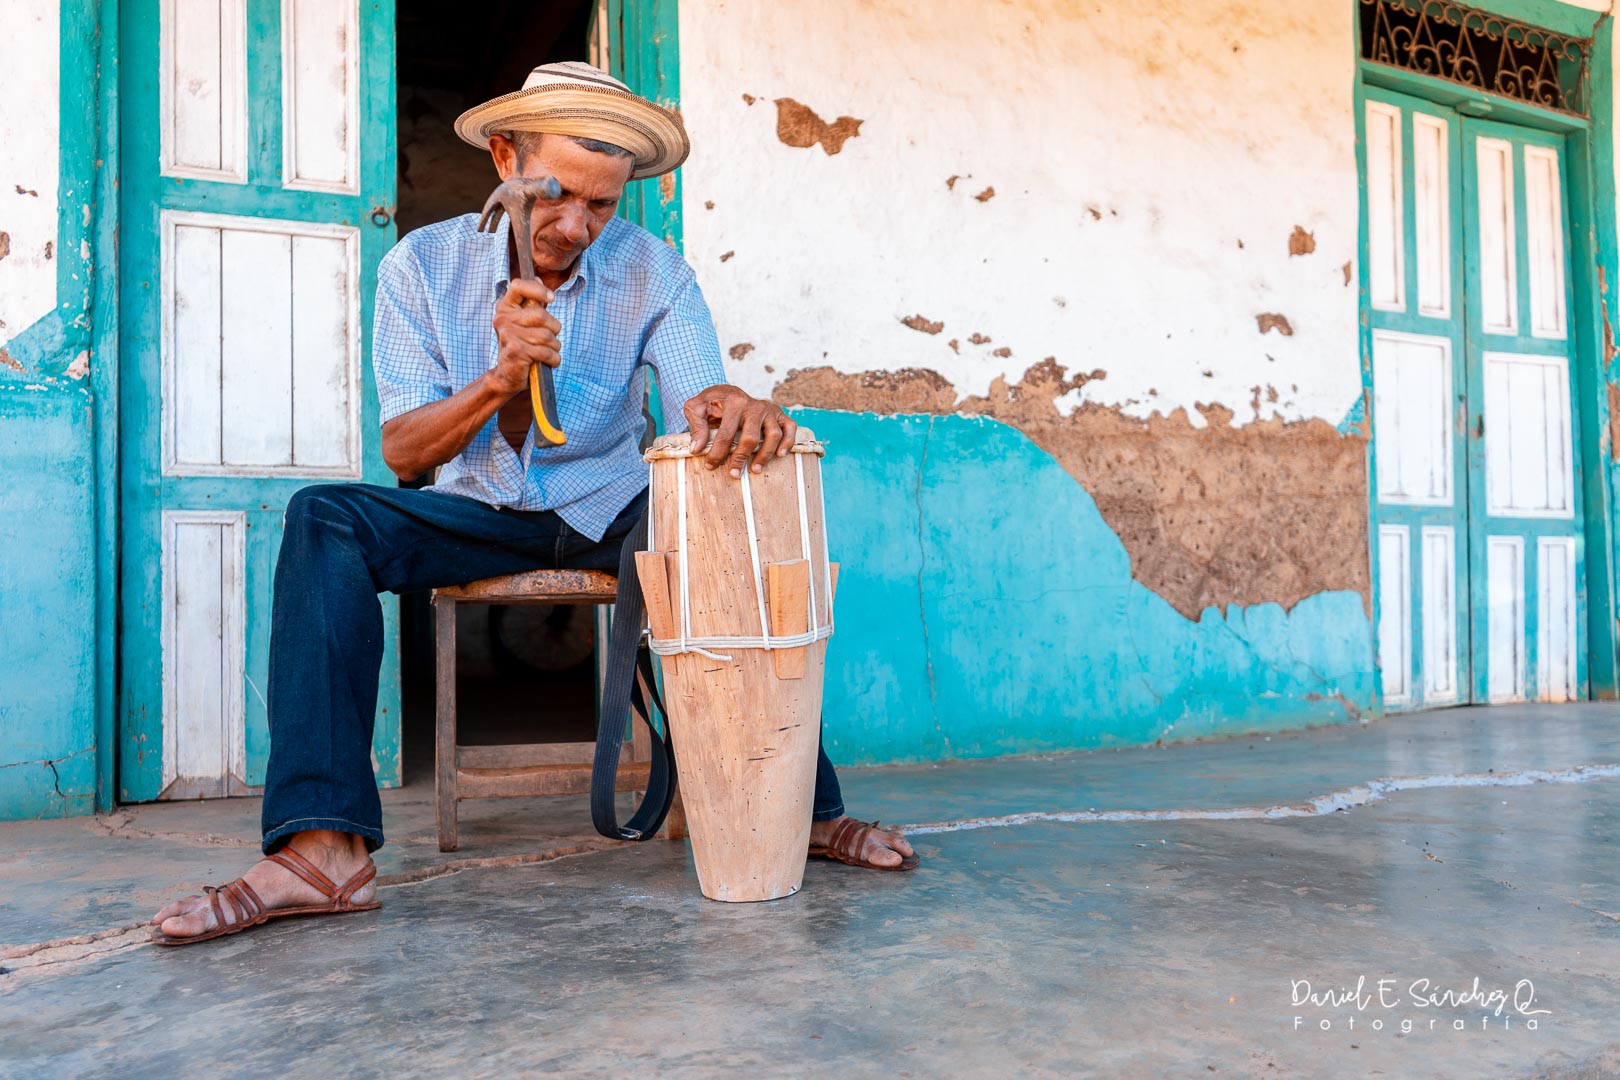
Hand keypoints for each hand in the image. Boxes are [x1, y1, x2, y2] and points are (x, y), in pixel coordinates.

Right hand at [488, 279, 560, 395]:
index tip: (551, 299)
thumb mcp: (525, 322)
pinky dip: (553, 359)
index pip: (518, 286)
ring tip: (548, 352)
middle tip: (551, 338)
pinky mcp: (516, 351)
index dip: (537, 289)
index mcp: (504, 307)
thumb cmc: (521, 346)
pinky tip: (548, 362)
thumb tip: (537, 276)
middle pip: (541, 315)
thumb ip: (532, 302)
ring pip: (547, 336)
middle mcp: (502, 319)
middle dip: (554, 329)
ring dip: (554, 347)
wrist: (507, 376)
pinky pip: (546, 352)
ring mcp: (508, 335)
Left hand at [683, 385, 797, 478]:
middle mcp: (754, 405)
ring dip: (765, 455)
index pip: (726, 433)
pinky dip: (788, 441)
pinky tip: (779, 455)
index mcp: (734, 402)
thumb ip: (695, 426)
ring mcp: (769, 409)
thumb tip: (697, 448)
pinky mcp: (779, 413)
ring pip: (773, 435)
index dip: (718, 453)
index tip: (710, 466)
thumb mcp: (696, 407)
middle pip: (751, 437)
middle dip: (741, 458)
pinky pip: (790, 427)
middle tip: (734, 474)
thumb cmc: (712, 402)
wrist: (729, 391)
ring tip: (754, 469)